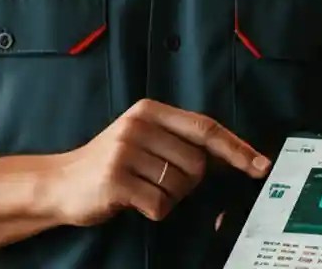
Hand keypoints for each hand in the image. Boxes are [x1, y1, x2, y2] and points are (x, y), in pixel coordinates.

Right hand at [49, 100, 270, 226]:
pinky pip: (160, 206)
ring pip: (180, 187)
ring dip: (167, 197)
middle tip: (157, 180)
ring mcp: (125, 151)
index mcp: (150, 111)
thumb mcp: (142, 138)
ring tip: (140, 188)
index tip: (260, 165)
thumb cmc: (110, 163)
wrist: (60, 182)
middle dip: (187, 182)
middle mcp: (138, 125)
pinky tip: (132, 201)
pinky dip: (152, 211)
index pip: (205, 128)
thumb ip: (179, 141)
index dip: (237, 148)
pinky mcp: (115, 179)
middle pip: (197, 164)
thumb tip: (233, 157)